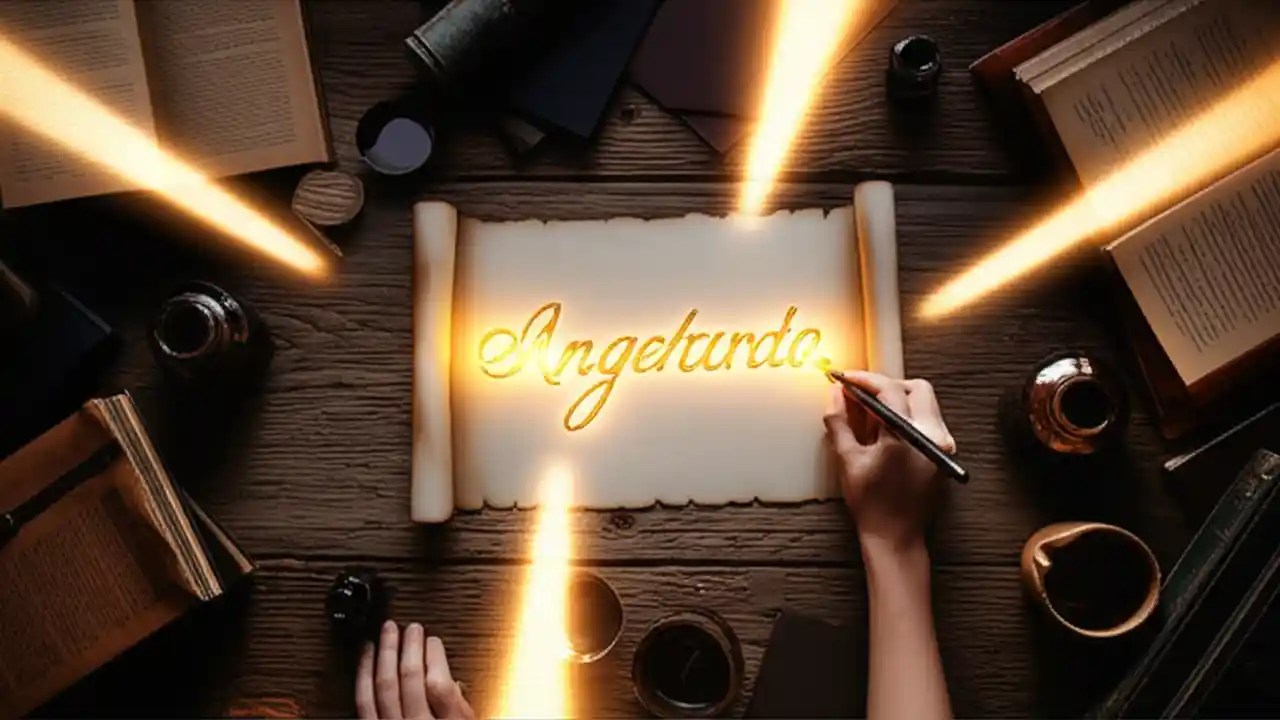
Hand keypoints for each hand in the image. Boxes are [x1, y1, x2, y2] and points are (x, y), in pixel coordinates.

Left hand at [356, 621, 474, 719]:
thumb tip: (455, 685)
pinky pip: (364, 699)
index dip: (435, 657)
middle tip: (413, 628)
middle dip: (411, 647)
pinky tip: (367, 654)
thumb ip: (460, 709)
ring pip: (385, 685)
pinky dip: (364, 673)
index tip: (434, 640)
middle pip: (410, 679)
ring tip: (388, 631)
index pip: (439, 684)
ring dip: (386, 652)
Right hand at [823, 371, 954, 555]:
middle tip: (861, 393)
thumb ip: (840, 422)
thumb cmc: (871, 504)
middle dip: (886, 386)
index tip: (845, 379)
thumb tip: (834, 395)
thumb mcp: (848, 460)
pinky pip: (929, 422)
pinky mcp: (944, 454)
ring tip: (871, 414)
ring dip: (898, 401)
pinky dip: (907, 417)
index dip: (864, 379)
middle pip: (916, 388)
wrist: (895, 537)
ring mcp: (943, 446)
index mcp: (907, 436)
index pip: (889, 389)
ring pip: (925, 403)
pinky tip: (886, 430)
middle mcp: (933, 437)